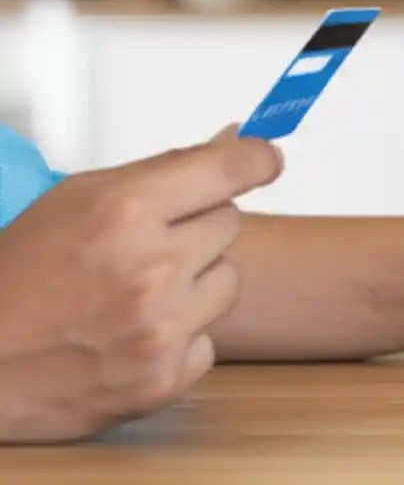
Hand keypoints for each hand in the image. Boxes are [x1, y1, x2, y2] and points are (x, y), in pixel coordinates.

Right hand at [0, 132, 281, 442]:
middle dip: (195, 229)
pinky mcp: (164, 378)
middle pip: (230, 224)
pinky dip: (181, 338)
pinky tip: (133, 335)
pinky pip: (210, 340)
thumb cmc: (18, 275)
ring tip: (137, 293)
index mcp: (125, 211)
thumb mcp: (77, 200)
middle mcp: (151, 268)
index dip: (255, 160)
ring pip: (229, 281)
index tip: (264, 161)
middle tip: (145, 246)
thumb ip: (162, 171)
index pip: (230, 170)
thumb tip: (235, 140)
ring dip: (196, 283)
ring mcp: (161, 328)